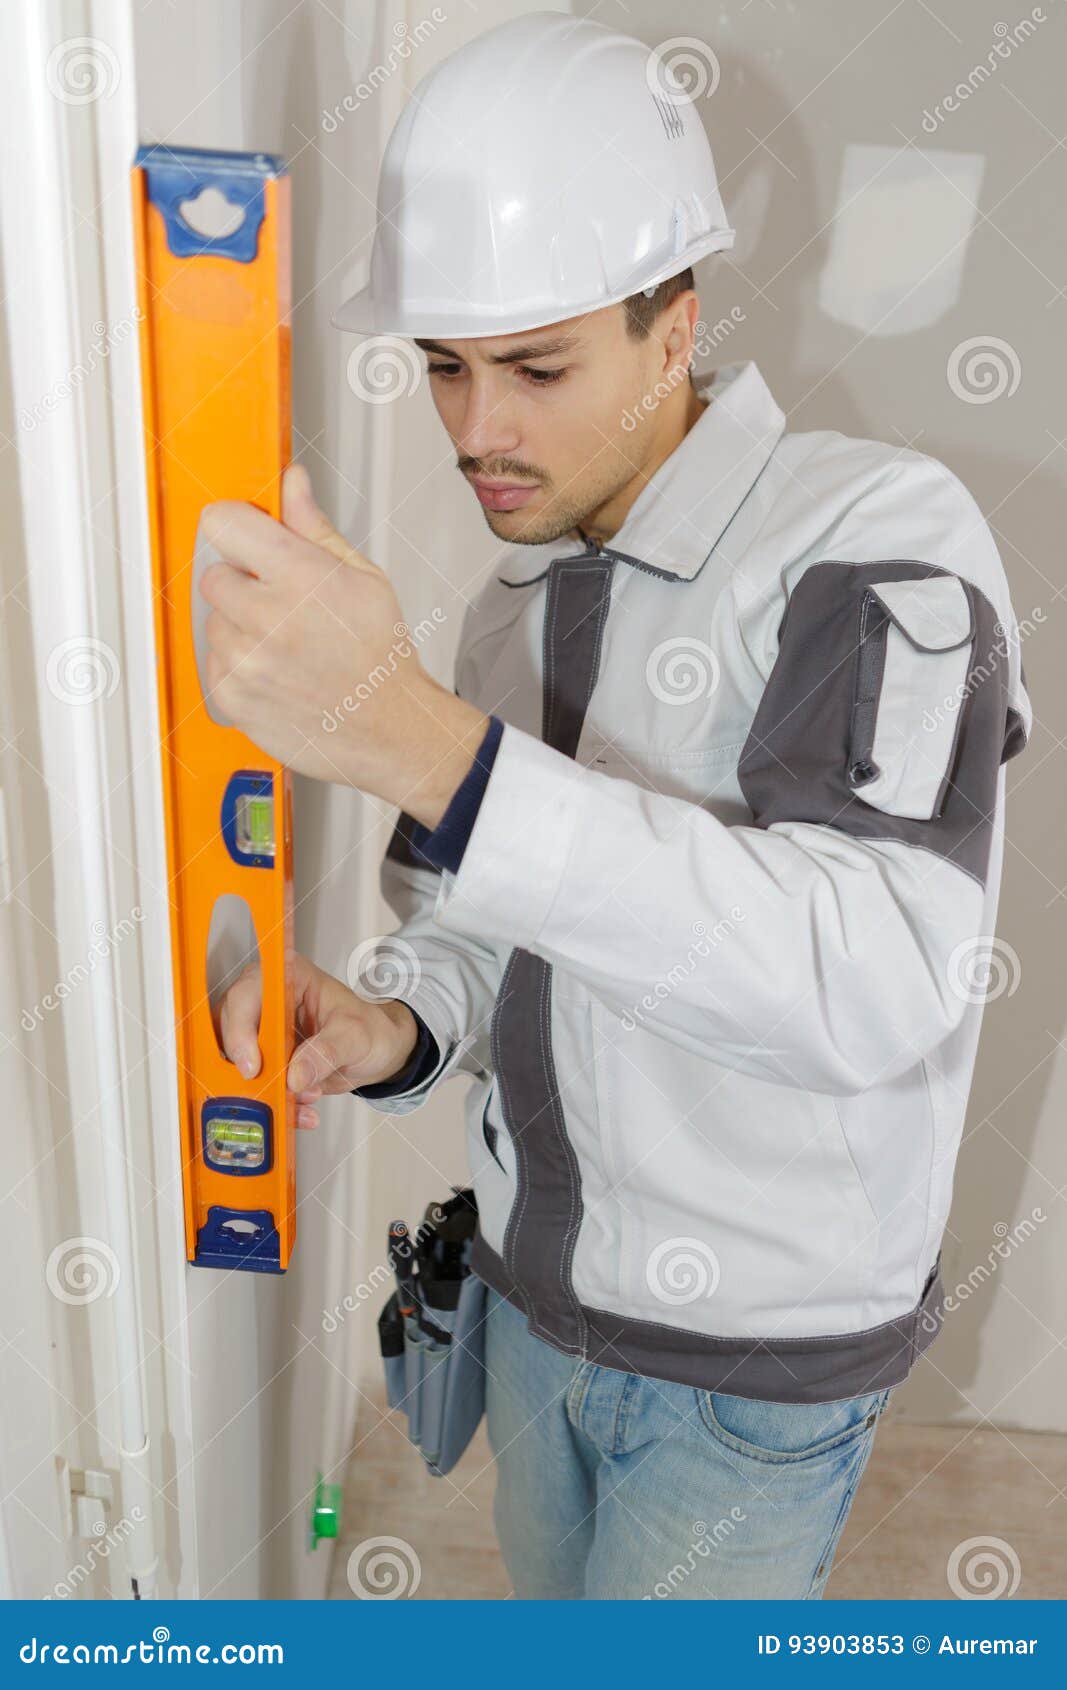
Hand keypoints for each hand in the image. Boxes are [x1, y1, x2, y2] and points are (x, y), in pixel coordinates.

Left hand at [198, 465, 488, 826]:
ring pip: (214, 623)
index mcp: (300, 576)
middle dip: (243, 585)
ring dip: (240, 629)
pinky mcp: (233, 697)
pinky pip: (213, 663)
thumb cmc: (382, 657)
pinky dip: (238, 667)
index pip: (222, 522)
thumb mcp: (363, 578)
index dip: (236, 528)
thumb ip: (315, 528)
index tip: (246, 539)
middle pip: (214, 575)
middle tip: (282, 605)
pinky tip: (277, 673)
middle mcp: (267, 617)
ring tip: (286, 646)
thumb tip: (292, 484)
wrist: (392, 729)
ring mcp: (246, 660)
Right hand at [217, 953, 419, 1128]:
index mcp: (288, 978)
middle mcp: (266, 1001)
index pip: (248, 994)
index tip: (253, 1065)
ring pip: (232, 1059)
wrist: (378, 1051)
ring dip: (260, 1087)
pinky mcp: (263, 1059)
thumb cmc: (368, 1029)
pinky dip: (272, 1102)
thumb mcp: (355, 1036)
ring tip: (296, 1102)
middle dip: (247, 1065)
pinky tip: (299, 1112)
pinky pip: (251, 1082)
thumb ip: (326, 1052)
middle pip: (229, 1028)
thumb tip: (295, 1076)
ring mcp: (261, 1031)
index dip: (241, 1028)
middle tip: (270, 1090)